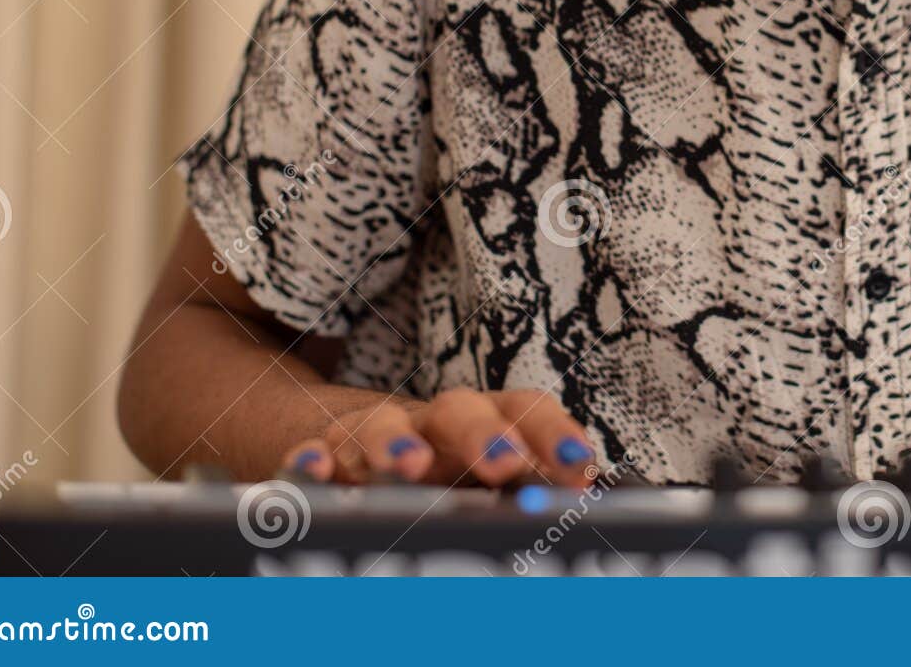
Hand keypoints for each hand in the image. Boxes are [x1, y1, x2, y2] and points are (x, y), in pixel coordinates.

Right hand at [278, 389, 598, 487]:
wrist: (346, 437)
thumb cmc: (437, 463)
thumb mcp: (484, 471)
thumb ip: (532, 485)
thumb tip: (598, 502)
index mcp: (480, 422)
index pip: (522, 409)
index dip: (552, 431)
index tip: (580, 466)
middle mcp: (428, 421)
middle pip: (457, 409)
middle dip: (482, 433)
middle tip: (504, 463)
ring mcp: (371, 434)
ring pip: (380, 426)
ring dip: (396, 444)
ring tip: (410, 468)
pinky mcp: (319, 454)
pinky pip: (311, 455)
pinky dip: (312, 463)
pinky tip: (317, 475)